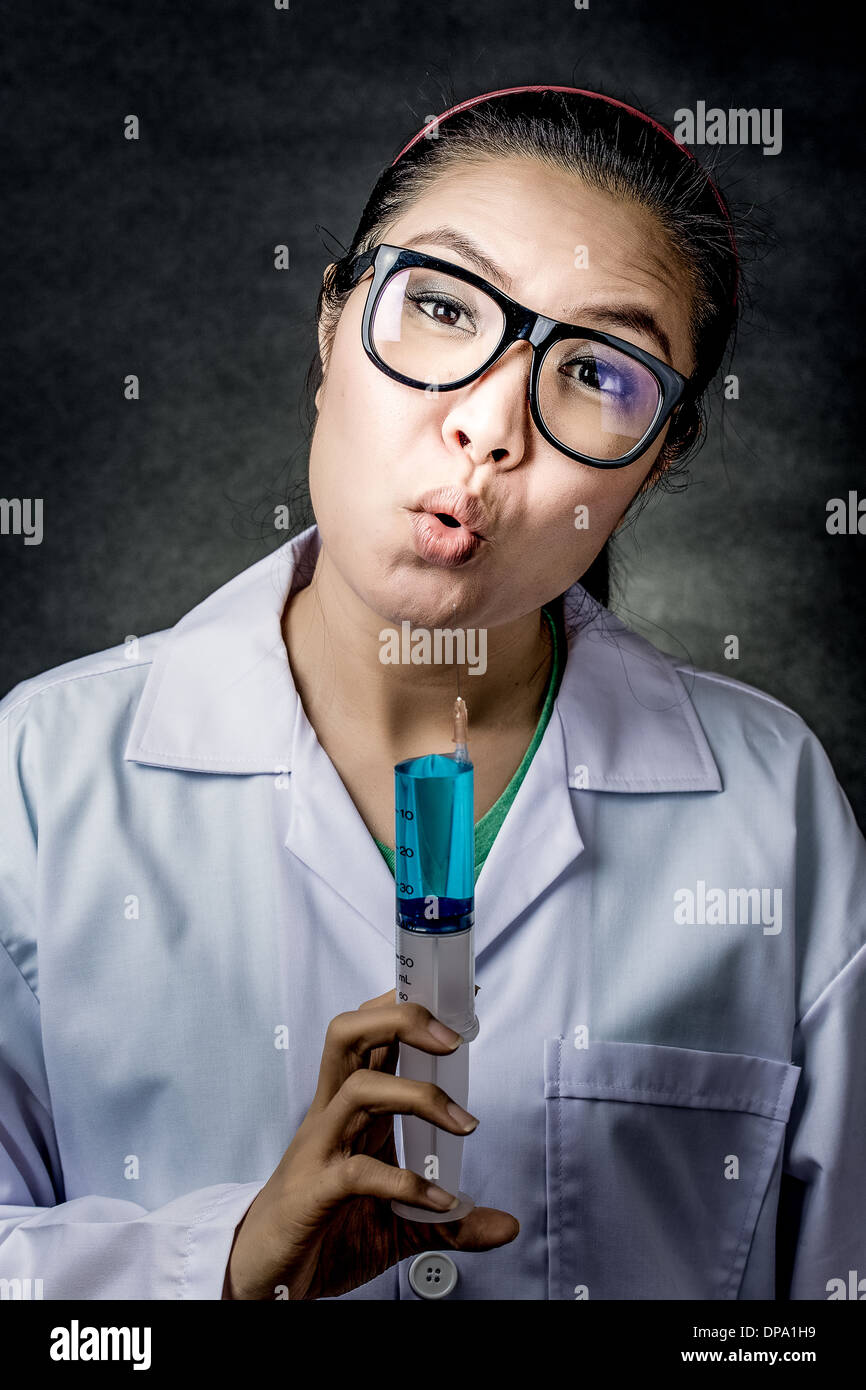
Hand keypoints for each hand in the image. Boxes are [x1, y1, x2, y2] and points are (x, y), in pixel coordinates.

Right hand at [222, 988, 518, 1298]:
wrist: (264, 1276)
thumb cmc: (321, 1230)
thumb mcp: (397, 1224)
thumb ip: (449, 1219)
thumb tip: (506, 1225)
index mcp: (350, 1109)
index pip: (371, 1034)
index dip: (408, 1007)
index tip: (459, 998)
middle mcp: (332, 1117)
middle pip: (350, 1035)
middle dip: (401, 1020)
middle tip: (453, 1040)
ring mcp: (319, 1150)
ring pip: (358, 1090)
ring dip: (418, 1096)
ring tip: (463, 1122)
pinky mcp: (313, 1191)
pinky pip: (359, 1172)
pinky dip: (407, 1182)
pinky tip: (438, 1200)